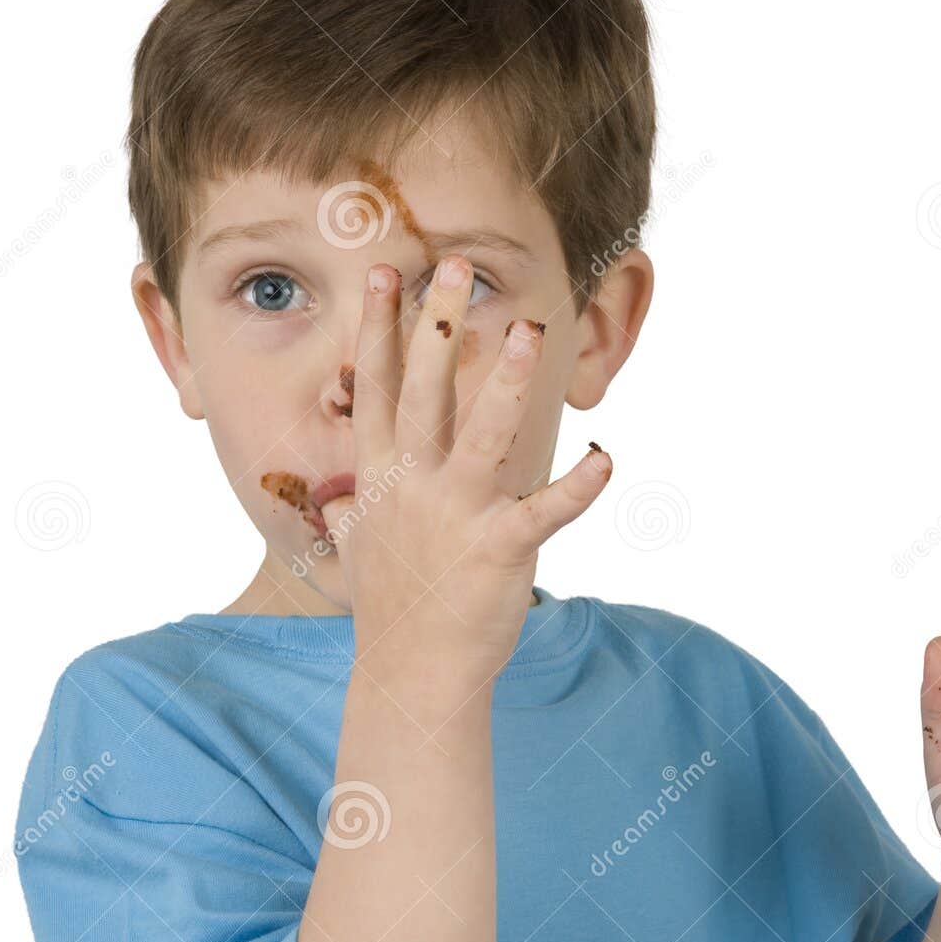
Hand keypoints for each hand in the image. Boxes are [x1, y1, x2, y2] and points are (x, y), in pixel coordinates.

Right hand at [320, 254, 611, 692]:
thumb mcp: (355, 553)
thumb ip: (347, 516)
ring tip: (527, 328)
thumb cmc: (390, 613)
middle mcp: (413, 485)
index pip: (375, 388)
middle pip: (423, 388)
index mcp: (379, 477)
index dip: (379, 327)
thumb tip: (332, 507)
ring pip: (482, 431)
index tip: (385, 273)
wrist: (410, 674)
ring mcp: (456, 514)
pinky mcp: (500, 548)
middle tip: (454, 267)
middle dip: (438, 324)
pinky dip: (580, 487)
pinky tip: (608, 460)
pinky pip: (545, 510)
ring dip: (506, 380)